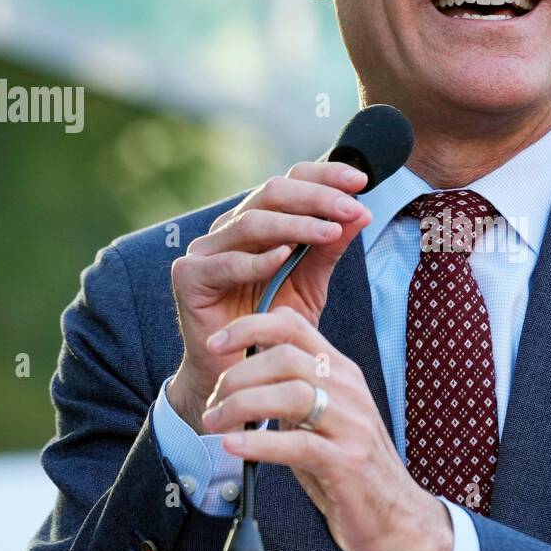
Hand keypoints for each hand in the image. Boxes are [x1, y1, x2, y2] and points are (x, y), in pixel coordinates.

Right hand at [166, 162, 372, 431]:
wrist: (237, 374)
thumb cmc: (272, 326)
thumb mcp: (310, 285)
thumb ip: (329, 249)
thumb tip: (361, 213)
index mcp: (258, 221)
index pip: (290, 182)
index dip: (323, 176)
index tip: (362, 180)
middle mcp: (229, 228)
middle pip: (272, 193)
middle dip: (316, 197)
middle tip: (351, 207)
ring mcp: (204, 250)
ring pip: (251, 223)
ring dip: (295, 224)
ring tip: (330, 231)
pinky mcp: (188, 277)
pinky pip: (226, 263)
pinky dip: (257, 259)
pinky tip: (285, 256)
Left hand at [199, 308, 453, 550]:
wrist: (398, 519)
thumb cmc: (352, 469)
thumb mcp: (323, 419)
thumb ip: (293, 392)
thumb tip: (247, 370)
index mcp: (341, 373)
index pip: (294, 326)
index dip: (248, 327)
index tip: (216, 344)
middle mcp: (349, 390)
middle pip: (284, 358)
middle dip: (235, 377)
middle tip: (213, 404)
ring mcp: (352, 425)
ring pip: (290, 394)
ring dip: (241, 406)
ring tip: (215, 425)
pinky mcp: (348, 462)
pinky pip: (299, 444)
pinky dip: (259, 443)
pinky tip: (234, 447)